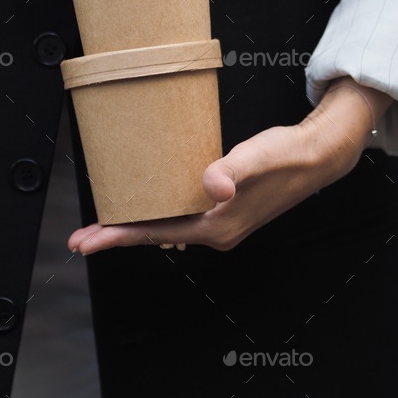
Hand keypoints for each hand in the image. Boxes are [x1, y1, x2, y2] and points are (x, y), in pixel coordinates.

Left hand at [68, 77, 391, 253]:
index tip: (86, 242)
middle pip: (155, 235)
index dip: (117, 237)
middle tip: (81, 237)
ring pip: (166, 227)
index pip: (155, 233)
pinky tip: (146, 204)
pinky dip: (156, 214)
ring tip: (105, 222)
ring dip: (135, 225)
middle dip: (117, 236)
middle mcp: (216, 231)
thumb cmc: (285, 156)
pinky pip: (180, 216)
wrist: (316, 155)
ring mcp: (221, 222)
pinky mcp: (224, 208)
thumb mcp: (254, 158)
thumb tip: (210, 186)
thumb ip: (230, 171)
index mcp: (217, 226)